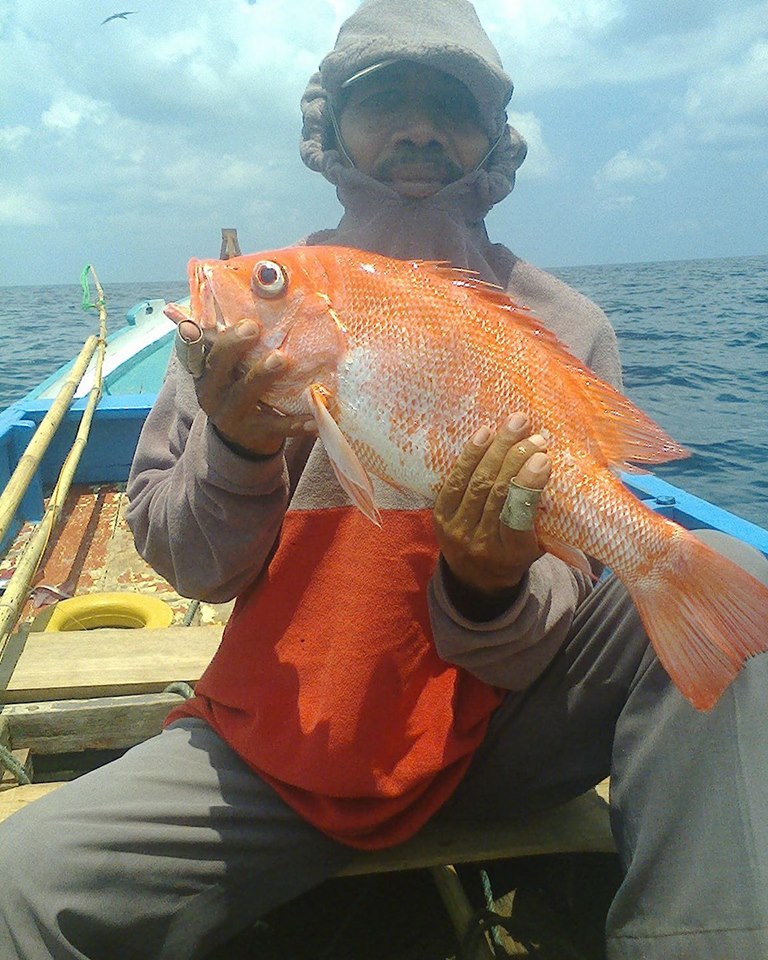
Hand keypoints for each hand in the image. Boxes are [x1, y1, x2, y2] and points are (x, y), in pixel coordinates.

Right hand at [178, 318, 315, 456]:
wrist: (240, 439)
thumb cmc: (237, 388)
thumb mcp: (226, 368)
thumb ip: (224, 339)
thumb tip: (208, 296)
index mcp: (204, 371)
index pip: (191, 351)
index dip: (188, 339)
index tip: (190, 325)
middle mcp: (212, 392)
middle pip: (218, 366)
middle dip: (234, 346)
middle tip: (252, 328)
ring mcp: (231, 414)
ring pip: (244, 393)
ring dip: (262, 375)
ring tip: (281, 359)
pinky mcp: (253, 432)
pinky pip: (276, 426)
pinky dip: (295, 423)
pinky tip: (313, 418)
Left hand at [433, 413, 550, 597]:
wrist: (476, 578)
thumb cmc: (516, 554)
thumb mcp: (538, 544)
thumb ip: (543, 513)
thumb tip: (552, 466)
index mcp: (511, 553)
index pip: (517, 516)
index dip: (528, 485)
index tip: (544, 458)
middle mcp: (480, 542)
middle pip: (496, 492)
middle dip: (516, 458)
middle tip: (535, 435)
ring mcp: (456, 528)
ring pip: (477, 482)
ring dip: (497, 448)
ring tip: (515, 424)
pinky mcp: (439, 515)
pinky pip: (455, 480)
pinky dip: (471, 455)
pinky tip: (485, 434)